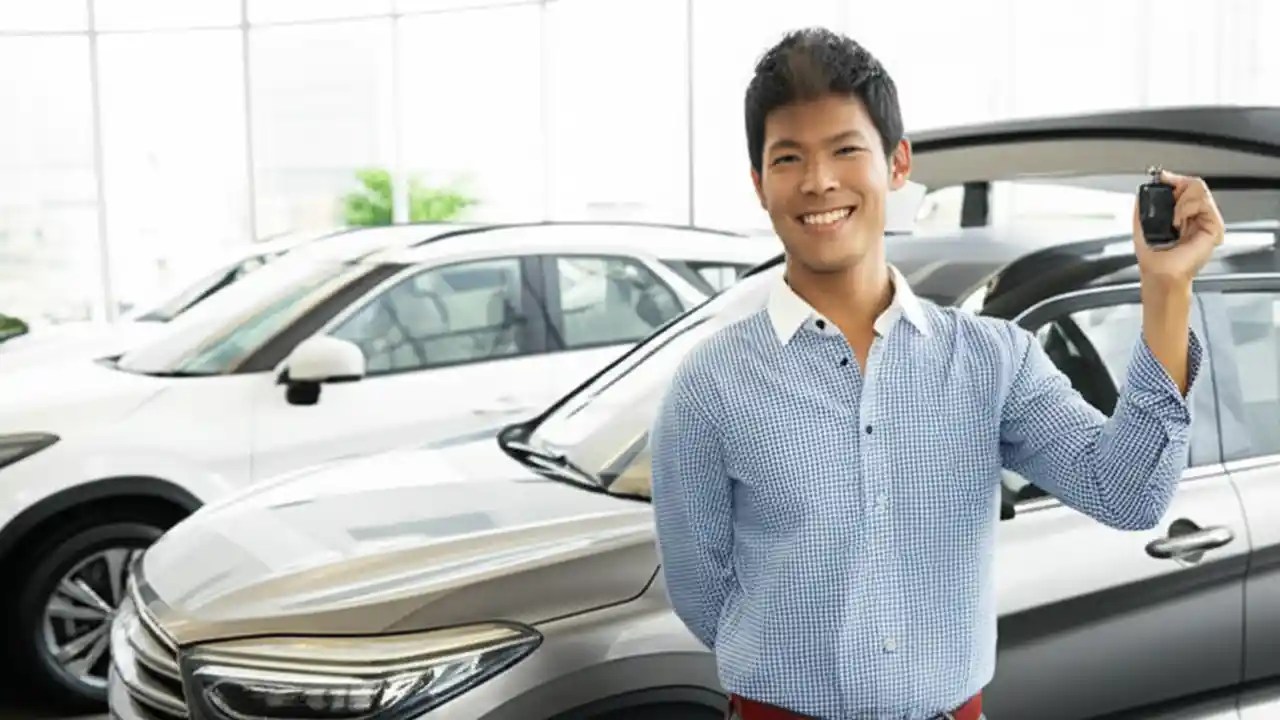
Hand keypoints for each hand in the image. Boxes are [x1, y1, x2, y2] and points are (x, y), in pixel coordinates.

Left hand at [1132, 170, 1224, 287]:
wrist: (1160, 271)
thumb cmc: (1152, 254)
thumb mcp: (1142, 221)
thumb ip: (1144, 203)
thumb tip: (1147, 187)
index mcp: (1182, 213)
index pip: (1186, 185)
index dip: (1174, 179)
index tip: (1163, 178)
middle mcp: (1197, 215)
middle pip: (1195, 184)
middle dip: (1178, 188)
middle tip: (1169, 205)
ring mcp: (1207, 220)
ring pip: (1199, 189)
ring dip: (1180, 203)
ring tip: (1173, 221)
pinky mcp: (1214, 226)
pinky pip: (1203, 203)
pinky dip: (1185, 209)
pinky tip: (1178, 223)